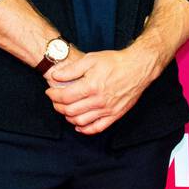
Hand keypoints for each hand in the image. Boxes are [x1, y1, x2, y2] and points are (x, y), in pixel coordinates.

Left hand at [44, 41, 159, 133]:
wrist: (138, 67)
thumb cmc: (115, 62)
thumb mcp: (91, 59)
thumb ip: (71, 70)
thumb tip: (55, 77)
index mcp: (91, 86)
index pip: (65, 97)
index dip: (53, 96)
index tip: (50, 92)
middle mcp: (99, 101)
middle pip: (70, 111)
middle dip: (58, 107)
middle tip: (55, 101)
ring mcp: (107, 110)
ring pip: (81, 122)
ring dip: (69, 118)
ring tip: (66, 110)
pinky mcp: (115, 115)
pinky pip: (97, 128)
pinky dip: (85, 129)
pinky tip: (79, 125)